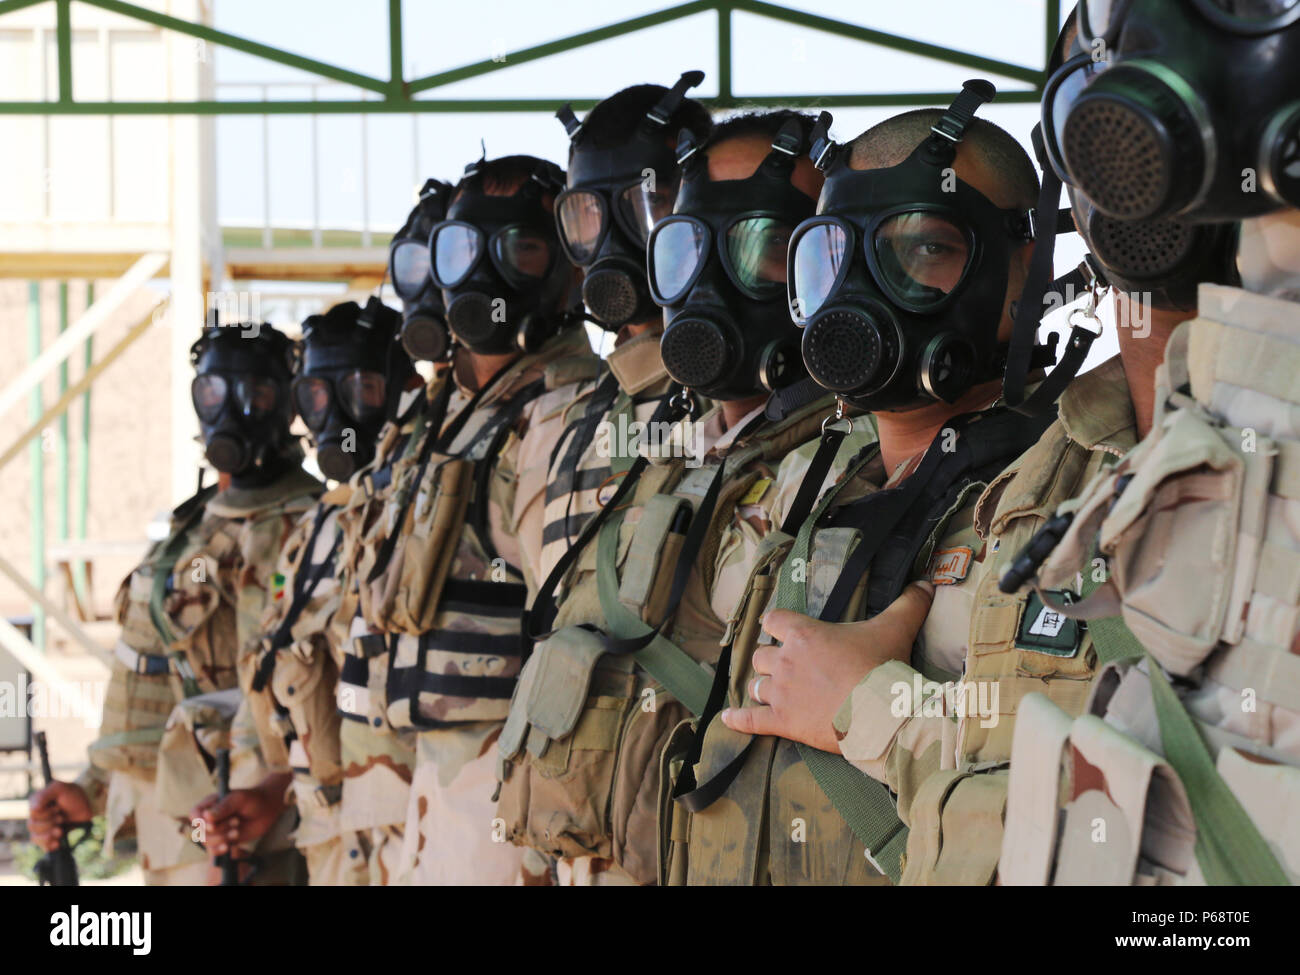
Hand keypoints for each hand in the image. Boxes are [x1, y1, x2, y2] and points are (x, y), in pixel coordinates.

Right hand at [28, 781, 92, 851]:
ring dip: (48, 835)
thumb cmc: (73, 794)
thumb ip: (44, 796)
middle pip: (33, 826)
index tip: (58, 808)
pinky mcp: (51, 836)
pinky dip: (48, 846)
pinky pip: (43, 846)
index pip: (33, 814)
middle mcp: (37, 817)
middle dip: (49, 824)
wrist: (88, 804)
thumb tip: (33, 809)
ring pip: (35, 837)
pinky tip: (57, 844)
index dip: (45, 814)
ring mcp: (43, 828)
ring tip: (60, 831)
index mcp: (37, 804)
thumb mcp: (60, 788)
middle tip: (62, 818)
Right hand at [191, 772, 289, 855]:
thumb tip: (206, 817)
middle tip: (236, 821)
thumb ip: (224, 807)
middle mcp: (210, 818)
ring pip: (207, 842)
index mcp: (209, 804)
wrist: (267, 809)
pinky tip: (229, 847)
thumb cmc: (252, 799)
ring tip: (237, 831)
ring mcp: (216, 830)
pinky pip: (213, 850)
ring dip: (222, 838)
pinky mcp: (223, 840)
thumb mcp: (239, 798)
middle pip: (201, 831)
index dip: (200, 822)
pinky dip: (219, 850)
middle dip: (218, 829)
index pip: (194, 814)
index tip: (212, 824)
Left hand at [720, 581, 933, 751]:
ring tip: (770, 691)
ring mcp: (780, 693)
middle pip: (761, 655)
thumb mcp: (897, 628)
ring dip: (762, 687)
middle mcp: (785, 660)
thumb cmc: (883, 668)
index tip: (778, 627)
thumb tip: (928, 583)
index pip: (773, 620)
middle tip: (787, 667)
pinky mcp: (781, 722)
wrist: (880, 715)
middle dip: (771, 660)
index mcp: (804, 634)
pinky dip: (738, 719)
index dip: (775, 624)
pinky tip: (727, 719)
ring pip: (756, 685)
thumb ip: (910, 603)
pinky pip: (749, 720)